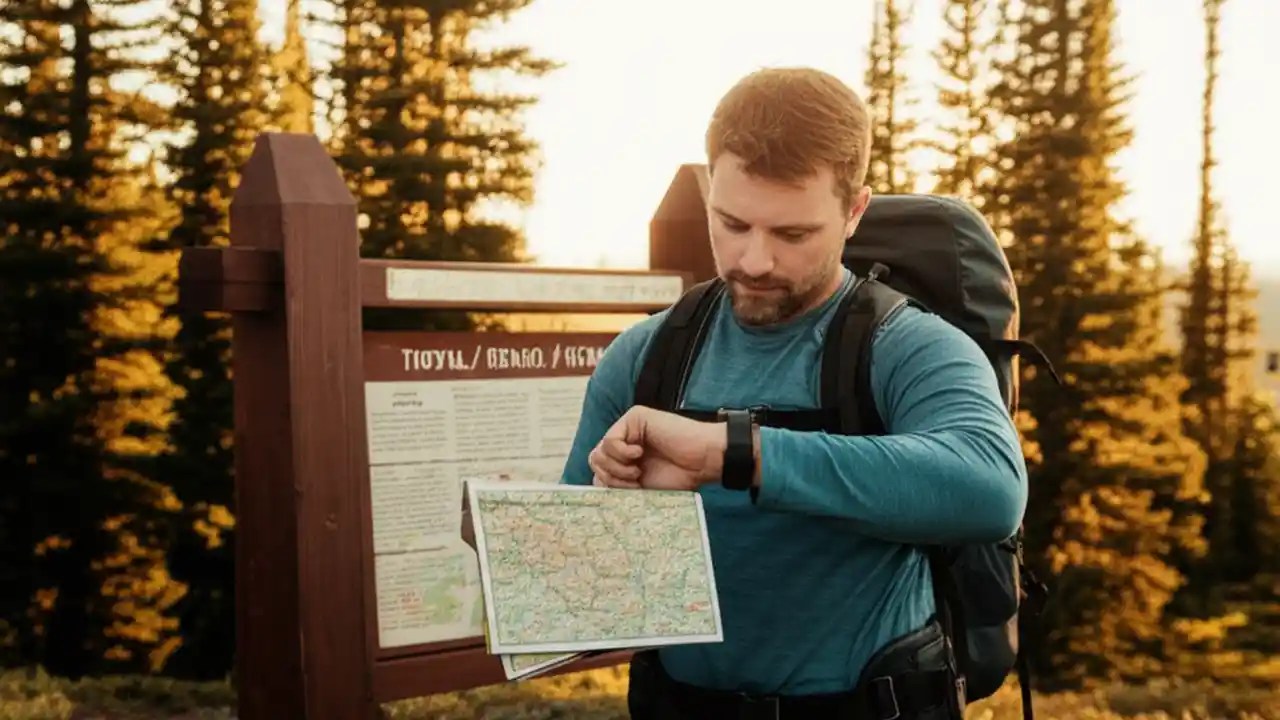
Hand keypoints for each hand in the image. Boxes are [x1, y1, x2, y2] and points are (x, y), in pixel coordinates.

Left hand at [588, 406, 724, 490]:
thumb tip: (594, 484)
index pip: (598, 471)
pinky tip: (640, 453)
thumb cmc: (678, 476)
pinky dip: (622, 453)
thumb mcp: (641, 488)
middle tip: (635, 482)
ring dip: (618, 468)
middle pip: (595, 462)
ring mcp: (628, 428)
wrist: (701, 462)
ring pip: (599, 452)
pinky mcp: (634, 418)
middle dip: (612, 478)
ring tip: (638, 470)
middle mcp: (624, 442)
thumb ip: (617, 484)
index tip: (628, 493)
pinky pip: (610, 440)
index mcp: (625, 459)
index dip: (607, 486)